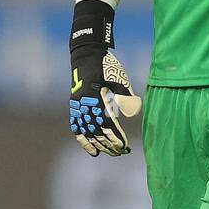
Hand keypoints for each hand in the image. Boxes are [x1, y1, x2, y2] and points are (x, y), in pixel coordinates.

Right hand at [69, 0, 141, 155]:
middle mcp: (84, 104)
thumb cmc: (106, 65)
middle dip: (109, 144)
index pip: (106, 123)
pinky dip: (84, 141)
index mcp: (95, 96)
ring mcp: (77, 106)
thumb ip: (125, 94)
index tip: (124, 146)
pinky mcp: (74, 106)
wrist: (87, 54)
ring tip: (111, 153)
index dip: (115, 137)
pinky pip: (76, 127)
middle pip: (96, 131)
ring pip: (87, 132)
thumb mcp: (118, 77)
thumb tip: (134, 112)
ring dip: (99, 145)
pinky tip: (93, 151)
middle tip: (121, 153)